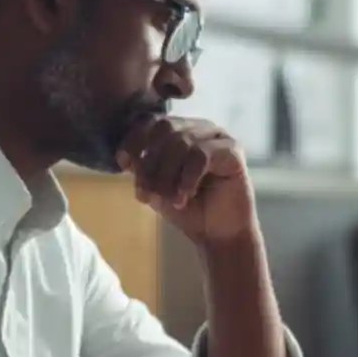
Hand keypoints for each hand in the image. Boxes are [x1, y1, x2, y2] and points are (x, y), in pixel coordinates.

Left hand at [115, 116, 256, 246]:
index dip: (134, 140)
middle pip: (165, 129)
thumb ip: (143, 168)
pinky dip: (187, 178)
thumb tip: (127, 158)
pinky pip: (202, 155)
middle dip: (150, 163)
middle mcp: (200, 128)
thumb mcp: (156, 187)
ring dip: (168, 175)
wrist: (220, 235)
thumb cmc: (189, 210)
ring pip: (182, 142)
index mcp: (180, 131)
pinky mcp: (233, 151)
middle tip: (146, 194)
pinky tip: (185, 197)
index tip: (124, 165)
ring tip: (168, 200)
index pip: (151, 121)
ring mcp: (218, 137)